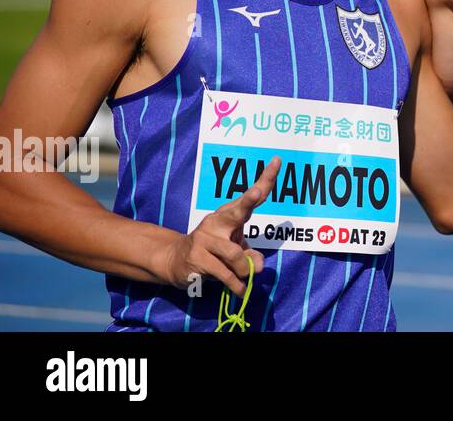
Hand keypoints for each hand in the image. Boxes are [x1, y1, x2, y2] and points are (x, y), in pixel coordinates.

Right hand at [159, 156, 280, 296]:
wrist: (175, 260)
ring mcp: (205, 239)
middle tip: (257, 192)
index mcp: (229, 215)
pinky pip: (225, 274)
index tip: (278, 161)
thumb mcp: (235, 249)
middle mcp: (217, 222)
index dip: (266, 180)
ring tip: (244, 277)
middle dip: (248, 201)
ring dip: (245, 271)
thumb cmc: (213, 250)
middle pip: (237, 211)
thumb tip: (258, 267)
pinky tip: (240, 290)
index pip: (251, 198)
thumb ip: (251, 254)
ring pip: (236, 256)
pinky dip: (236, 285)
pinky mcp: (198, 259)